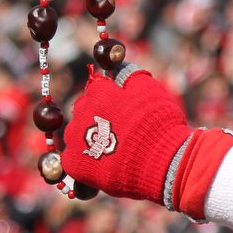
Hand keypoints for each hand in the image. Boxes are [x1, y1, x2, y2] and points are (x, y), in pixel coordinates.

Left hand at [60, 66, 192, 202]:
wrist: (161, 162)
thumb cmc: (158, 123)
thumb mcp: (151, 89)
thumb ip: (131, 75)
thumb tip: (119, 68)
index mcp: (98, 93)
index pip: (98, 86)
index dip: (112, 94)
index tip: (125, 104)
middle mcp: (80, 113)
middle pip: (84, 108)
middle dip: (98, 113)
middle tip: (120, 126)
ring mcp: (75, 139)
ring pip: (76, 132)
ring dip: (89, 135)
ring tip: (112, 147)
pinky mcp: (74, 164)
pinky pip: (71, 157)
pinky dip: (84, 158)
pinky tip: (101, 161)